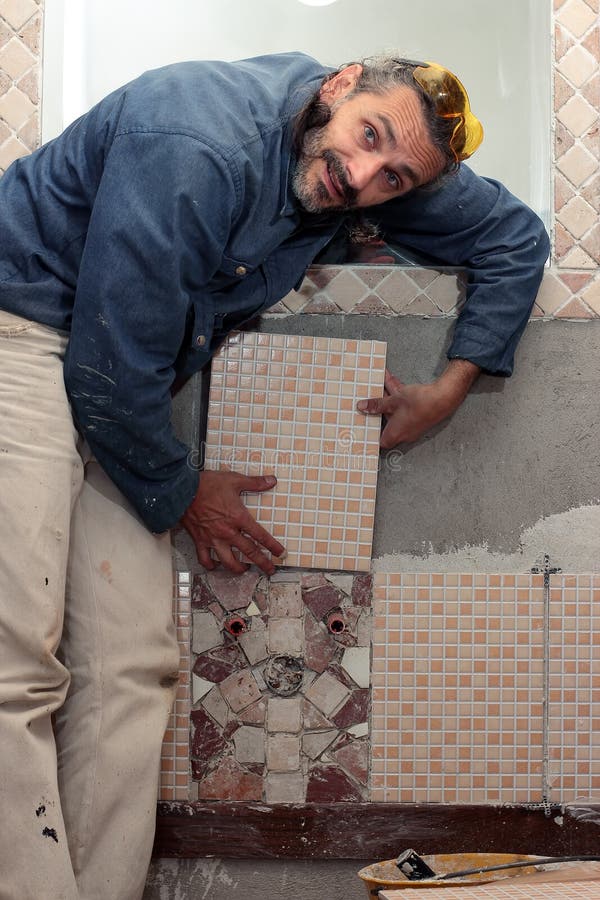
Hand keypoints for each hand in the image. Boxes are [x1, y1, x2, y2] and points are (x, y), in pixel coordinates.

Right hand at [180, 469, 284, 574]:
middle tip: (270, 570)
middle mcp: (227, 532)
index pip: (260, 536)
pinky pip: (205, 559)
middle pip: (249, 552)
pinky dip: (210, 565)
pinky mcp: (199, 540)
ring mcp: (213, 538)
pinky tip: (215, 566)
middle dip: (262, 563)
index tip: (281, 554)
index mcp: (238, 518)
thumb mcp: (234, 480)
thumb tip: (271, 480)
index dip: (273, 546)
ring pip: (228, 561)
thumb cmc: (207, 485)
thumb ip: (254, 483)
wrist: (182, 490)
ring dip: (238, 568)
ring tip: (244, 570)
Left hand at [357, 360, 479, 448]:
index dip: (371, 436)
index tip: (363, 429)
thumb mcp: (393, 401)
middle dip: (377, 408)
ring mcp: (411, 423)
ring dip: (387, 397)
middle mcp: (403, 432)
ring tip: (378, 383)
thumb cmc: (419, 403)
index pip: (379, 442)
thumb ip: (376, 404)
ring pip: (395, 410)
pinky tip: (390, 379)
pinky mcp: (418, 414)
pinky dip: (397, 394)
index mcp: (395, 434)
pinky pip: (403, 405)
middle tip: (367, 400)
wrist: (444, 397)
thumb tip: (362, 407)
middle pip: (386, 421)